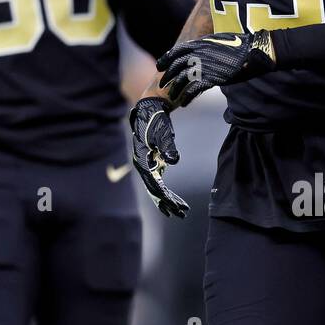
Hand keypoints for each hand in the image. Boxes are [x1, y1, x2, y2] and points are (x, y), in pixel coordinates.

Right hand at [129, 96, 189, 218]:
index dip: (164, 197)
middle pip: (155, 190)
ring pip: (156, 188)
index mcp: (143, 161)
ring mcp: (147, 165)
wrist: (150, 109)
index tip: (175, 207)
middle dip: (168, 203)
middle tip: (182, 214)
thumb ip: (168, 147)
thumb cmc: (156, 120)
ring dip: (168, 200)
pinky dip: (167, 191)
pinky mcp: (153, 163)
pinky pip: (159, 182)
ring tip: (181, 211)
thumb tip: (174, 161)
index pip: (153, 184)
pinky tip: (175, 200)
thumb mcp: (163, 132)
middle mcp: (143, 166)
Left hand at [156, 30, 275, 104]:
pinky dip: (187, 97)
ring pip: (182, 79)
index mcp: (201, 43)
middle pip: (176, 66)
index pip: (177, 51)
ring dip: (175, 88)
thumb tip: (207, 49)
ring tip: (171, 96)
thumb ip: (210, 46)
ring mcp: (205, 66)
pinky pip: (194, 89)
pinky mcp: (212, 78)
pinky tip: (183, 103)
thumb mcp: (222, 40)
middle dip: (168, 76)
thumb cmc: (243, 45)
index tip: (160, 65)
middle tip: (163, 84)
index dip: (166, 59)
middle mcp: (199, 54)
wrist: (255, 51)